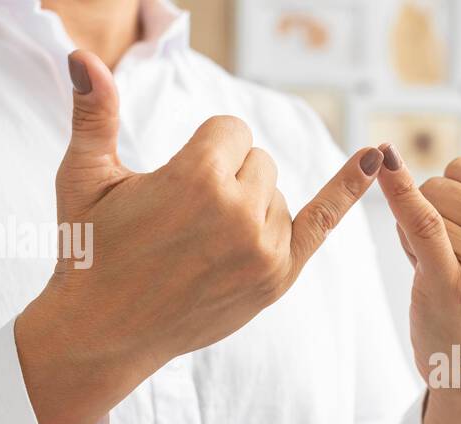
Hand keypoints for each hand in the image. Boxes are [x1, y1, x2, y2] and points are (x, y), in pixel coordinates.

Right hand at [16, 50, 382, 423]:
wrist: (105, 331)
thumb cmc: (90, 250)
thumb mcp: (84, 178)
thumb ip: (94, 114)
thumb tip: (83, 56)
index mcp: (196, 177)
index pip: (232, 129)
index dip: (203, 151)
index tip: (175, 183)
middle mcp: (238, 212)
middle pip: (259, 160)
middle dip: (226, 176)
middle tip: (185, 220)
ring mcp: (264, 249)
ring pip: (276, 194)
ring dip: (249, 205)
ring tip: (203, 243)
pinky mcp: (278, 278)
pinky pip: (324, 222)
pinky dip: (350, 189)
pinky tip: (376, 159)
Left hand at [374, 141, 460, 423]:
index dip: (451, 199)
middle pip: (440, 185)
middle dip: (432, 217)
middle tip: (451, 261)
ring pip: (423, 208)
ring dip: (414, 239)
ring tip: (440, 273)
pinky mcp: (451, 283)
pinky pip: (420, 222)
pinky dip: (398, 192)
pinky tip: (383, 164)